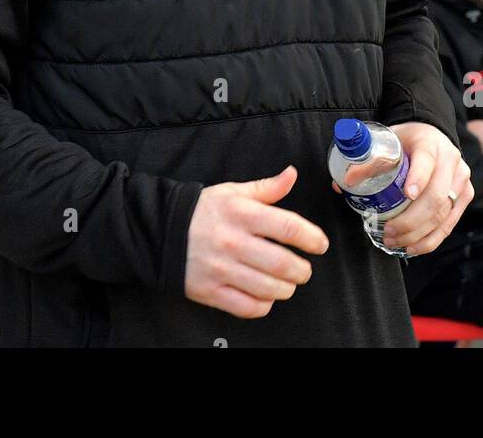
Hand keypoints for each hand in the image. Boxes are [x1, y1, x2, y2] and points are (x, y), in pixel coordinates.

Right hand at [185, 165, 327, 318]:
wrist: (162, 231)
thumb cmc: (203, 212)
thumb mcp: (233, 192)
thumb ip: (266, 188)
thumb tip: (291, 175)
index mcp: (242, 214)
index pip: (288, 227)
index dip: (312, 238)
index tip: (320, 244)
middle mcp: (233, 241)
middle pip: (282, 263)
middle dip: (302, 270)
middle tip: (303, 269)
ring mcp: (221, 269)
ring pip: (268, 288)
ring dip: (286, 289)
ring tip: (287, 283)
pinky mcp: (210, 291)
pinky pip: (247, 307)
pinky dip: (263, 305)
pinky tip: (265, 296)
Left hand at [380, 122, 472, 255]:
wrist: (431, 135)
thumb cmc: (406, 141)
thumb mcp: (387, 142)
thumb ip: (368, 161)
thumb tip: (344, 183)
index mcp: (430, 143)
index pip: (427, 160)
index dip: (418, 178)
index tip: (406, 195)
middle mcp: (450, 161)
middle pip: (437, 195)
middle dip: (411, 219)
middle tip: (388, 231)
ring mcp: (460, 180)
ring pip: (443, 214)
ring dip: (418, 233)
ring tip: (394, 240)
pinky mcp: (464, 196)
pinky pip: (449, 224)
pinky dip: (430, 239)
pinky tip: (412, 246)